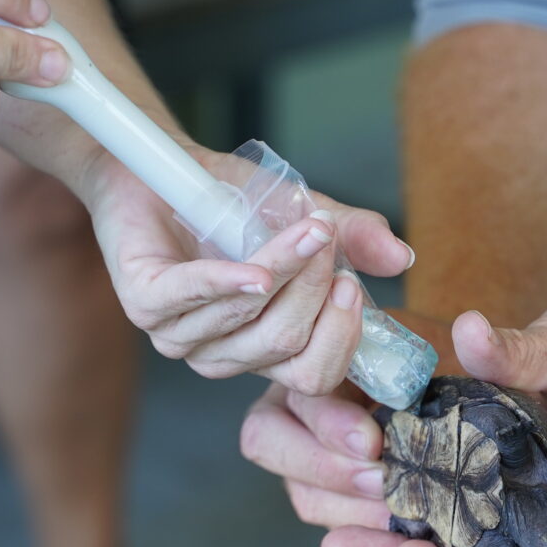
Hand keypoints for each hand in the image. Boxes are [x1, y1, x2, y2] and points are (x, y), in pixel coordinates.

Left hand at [82, 149, 416, 392]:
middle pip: (286, 344)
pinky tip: (257, 271)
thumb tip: (403, 258)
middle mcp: (222, 354)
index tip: (354, 286)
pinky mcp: (143, 303)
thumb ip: (353, 240)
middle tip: (328, 235)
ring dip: (286, 265)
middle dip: (315, 287)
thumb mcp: (305, 218)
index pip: (314, 377)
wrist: (160, 169)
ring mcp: (179, 335)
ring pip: (249, 316)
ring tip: (310, 223)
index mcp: (263, 350)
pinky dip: (230, 282)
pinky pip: (196, 298)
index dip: (341, 338)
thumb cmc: (232, 202)